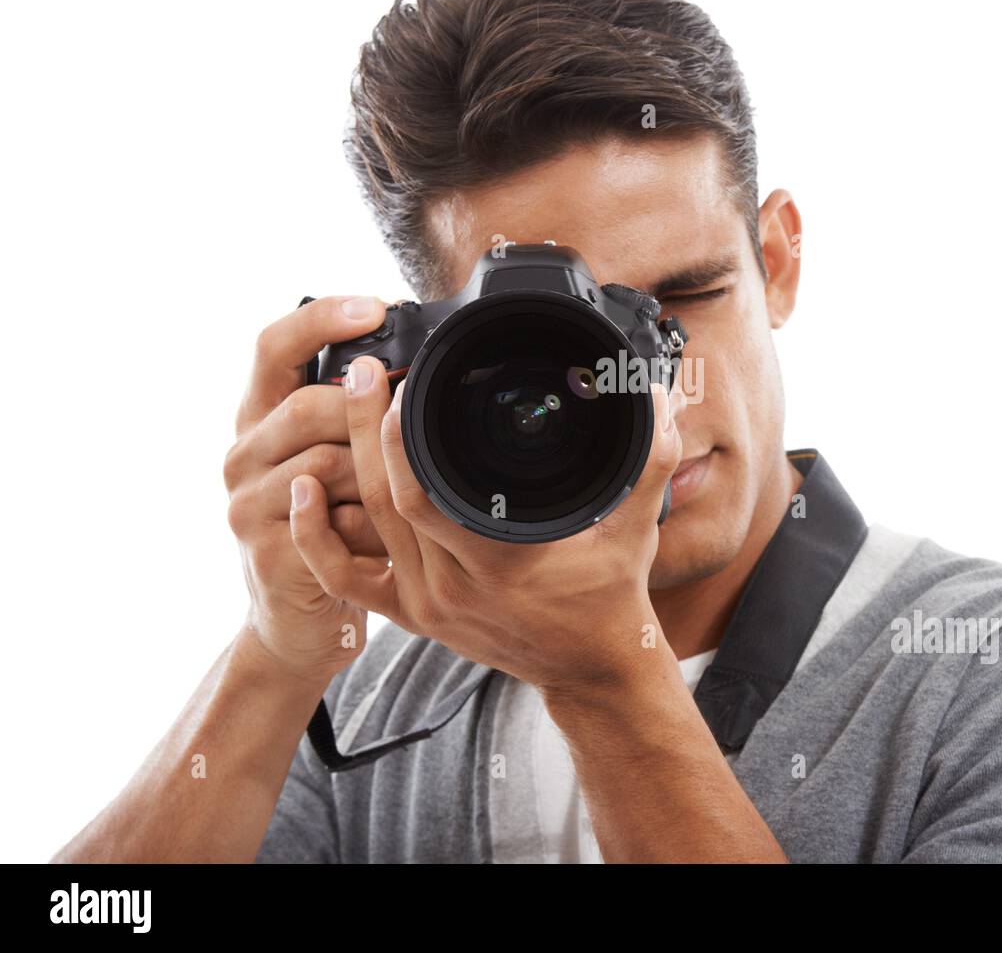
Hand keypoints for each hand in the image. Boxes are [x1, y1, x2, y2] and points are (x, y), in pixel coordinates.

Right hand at [223, 297, 392, 684]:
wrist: (297, 618)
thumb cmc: (331, 526)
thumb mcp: (338, 459)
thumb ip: (354, 414)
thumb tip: (416, 368)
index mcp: (259, 418)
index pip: (274, 346)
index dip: (322, 319)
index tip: (375, 306)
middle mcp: (243, 454)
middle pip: (309, 406)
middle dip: (367, 411)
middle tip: (414, 419)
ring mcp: (246, 505)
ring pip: (328, 464)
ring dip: (378, 475)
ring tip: (405, 490)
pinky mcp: (267, 552)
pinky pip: (334, 524)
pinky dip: (372, 527)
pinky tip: (391, 534)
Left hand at [286, 354, 684, 694]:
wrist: (592, 669)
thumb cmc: (611, 599)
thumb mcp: (636, 528)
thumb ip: (648, 462)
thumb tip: (660, 399)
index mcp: (499, 562)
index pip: (422, 493)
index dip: (400, 436)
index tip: (400, 383)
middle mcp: (451, 587)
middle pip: (383, 499)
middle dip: (365, 427)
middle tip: (362, 371)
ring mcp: (426, 605)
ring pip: (364, 527)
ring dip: (346, 463)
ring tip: (338, 405)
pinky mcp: (413, 616)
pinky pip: (348, 578)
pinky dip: (316, 538)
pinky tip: (302, 493)